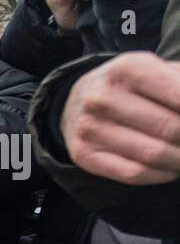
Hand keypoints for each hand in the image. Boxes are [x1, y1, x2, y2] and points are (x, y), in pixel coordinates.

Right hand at [60, 51, 179, 184]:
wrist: (75, 101)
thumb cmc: (130, 86)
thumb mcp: (156, 69)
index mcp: (127, 69)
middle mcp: (103, 98)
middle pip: (171, 129)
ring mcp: (90, 128)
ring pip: (154, 154)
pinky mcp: (84, 154)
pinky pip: (134, 173)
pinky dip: (162, 175)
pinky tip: (172, 169)